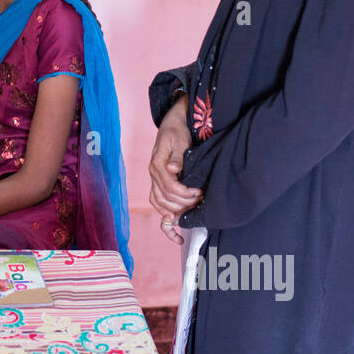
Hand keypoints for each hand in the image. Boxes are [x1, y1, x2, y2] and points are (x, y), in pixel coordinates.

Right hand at [149, 94, 203, 242]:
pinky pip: (158, 205)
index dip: (184, 194)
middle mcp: (153, 175)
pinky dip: (165, 218)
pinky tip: (174, 229)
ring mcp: (154, 181)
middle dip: (183, 203)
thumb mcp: (179, 139)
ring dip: (176, 211)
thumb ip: (176, 155)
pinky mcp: (158, 185)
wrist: (172, 125)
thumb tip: (172, 168)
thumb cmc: (177, 131)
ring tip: (192, 209)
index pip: (169, 187)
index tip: (198, 193)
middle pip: (165, 199)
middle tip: (200, 200)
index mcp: (157, 165)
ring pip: (160, 205)